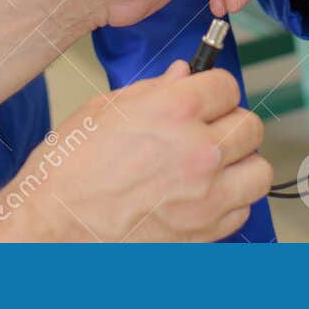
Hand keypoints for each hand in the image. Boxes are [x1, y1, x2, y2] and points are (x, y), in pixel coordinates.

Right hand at [0, 61, 270, 241]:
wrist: (51, 227)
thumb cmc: (67, 168)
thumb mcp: (105, 109)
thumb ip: (155, 90)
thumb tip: (183, 75)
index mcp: (174, 111)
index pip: (227, 86)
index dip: (213, 90)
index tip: (204, 98)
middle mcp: (199, 152)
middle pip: (250, 126)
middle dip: (230, 123)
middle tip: (208, 130)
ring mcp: (205, 197)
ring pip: (257, 171)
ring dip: (240, 164)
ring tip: (214, 165)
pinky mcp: (203, 233)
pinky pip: (242, 211)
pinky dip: (230, 202)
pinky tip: (203, 196)